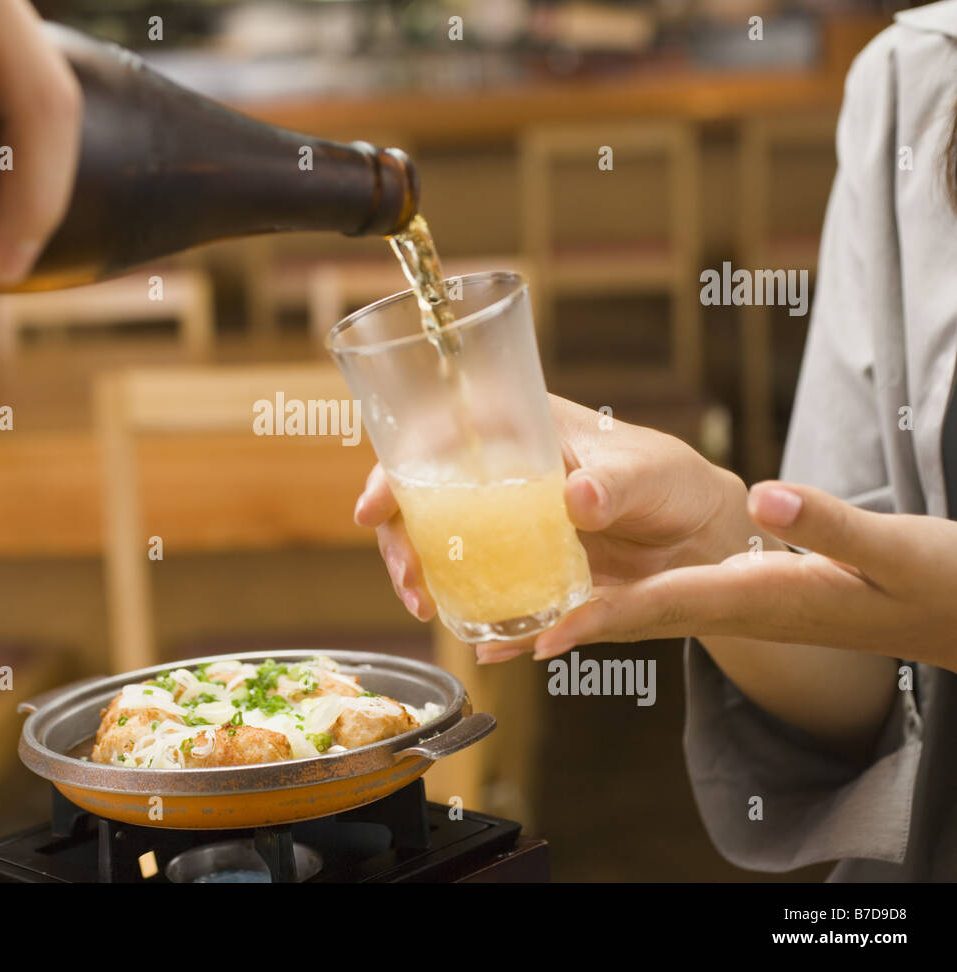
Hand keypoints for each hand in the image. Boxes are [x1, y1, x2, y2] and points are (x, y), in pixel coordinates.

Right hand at [353, 396, 764, 658]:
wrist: (702, 537)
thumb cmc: (671, 480)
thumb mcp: (647, 472)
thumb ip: (615, 483)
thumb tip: (577, 496)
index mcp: (516, 433)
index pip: (434, 441)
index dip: (393, 471)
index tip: (375, 509)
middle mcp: (499, 479)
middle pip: (420, 501)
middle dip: (398, 541)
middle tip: (409, 580)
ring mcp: (506, 529)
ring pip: (440, 549)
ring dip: (423, 581)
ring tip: (429, 610)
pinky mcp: (524, 573)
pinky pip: (485, 594)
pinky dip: (475, 617)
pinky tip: (482, 643)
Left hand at [529, 481, 956, 673]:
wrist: (951, 611)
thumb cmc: (930, 584)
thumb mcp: (889, 548)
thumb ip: (826, 524)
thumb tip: (767, 498)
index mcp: (759, 598)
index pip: (665, 608)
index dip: (601, 619)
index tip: (542, 634)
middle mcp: (731, 609)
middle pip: (627, 619)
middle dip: (559, 626)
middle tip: (489, 637)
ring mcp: (729, 605)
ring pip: (632, 613)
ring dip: (569, 614)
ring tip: (503, 618)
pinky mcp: (733, 593)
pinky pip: (654, 601)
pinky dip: (605, 597)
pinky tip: (570, 585)